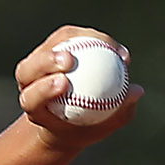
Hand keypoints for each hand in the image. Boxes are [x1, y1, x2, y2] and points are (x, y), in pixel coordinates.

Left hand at [17, 26, 139, 147]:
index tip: (64, 84)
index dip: (42, 89)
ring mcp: (37, 63)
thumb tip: (136, 92)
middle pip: (27, 69)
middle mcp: (28, 84)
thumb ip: (119, 113)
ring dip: (70, 42)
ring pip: (47, 47)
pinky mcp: (52, 45)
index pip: (31, 98)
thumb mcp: (104, 127)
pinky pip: (68, 36)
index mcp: (32, 107)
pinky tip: (113, 45)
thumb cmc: (86, 127)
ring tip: (100, 44)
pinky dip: (88, 38)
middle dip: (45, 62)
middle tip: (71, 60)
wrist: (72, 115)